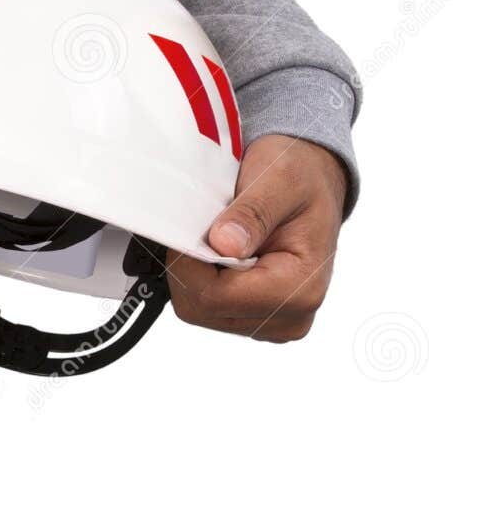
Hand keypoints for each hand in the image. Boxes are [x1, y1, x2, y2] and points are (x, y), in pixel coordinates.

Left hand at [166, 135, 347, 342]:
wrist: (314, 185)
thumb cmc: (302, 181)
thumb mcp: (281, 181)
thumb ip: (253, 213)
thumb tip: (223, 244)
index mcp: (300, 290)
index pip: (215, 296)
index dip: (190, 261)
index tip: (191, 227)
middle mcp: (289, 318)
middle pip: (201, 308)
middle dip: (189, 266)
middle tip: (205, 227)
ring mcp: (270, 323)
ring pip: (197, 309)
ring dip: (194, 271)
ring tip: (218, 238)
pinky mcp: (253, 318)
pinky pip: (205, 306)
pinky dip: (201, 278)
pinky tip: (219, 253)